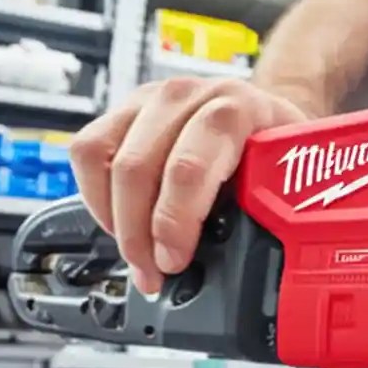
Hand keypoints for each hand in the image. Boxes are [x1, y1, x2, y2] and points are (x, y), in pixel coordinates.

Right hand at [71, 77, 309, 293]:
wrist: (266, 121)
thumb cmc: (273, 155)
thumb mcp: (280, 183)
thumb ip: (261, 216)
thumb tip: (239, 267)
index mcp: (237, 108)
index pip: (189, 166)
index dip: (174, 221)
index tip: (173, 261)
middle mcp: (189, 95)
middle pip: (138, 167)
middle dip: (139, 233)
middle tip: (153, 273)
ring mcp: (152, 99)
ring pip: (105, 158)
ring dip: (115, 220)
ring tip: (137, 256)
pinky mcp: (124, 111)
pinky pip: (87, 151)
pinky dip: (96, 198)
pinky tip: (120, 224)